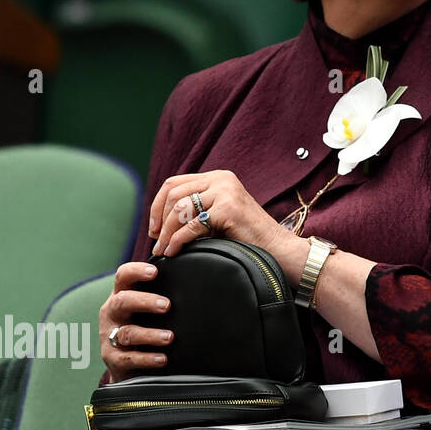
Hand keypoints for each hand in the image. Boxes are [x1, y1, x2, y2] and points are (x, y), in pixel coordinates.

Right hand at [100, 261, 172, 382]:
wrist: (126, 363)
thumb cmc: (142, 325)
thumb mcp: (146, 308)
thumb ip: (161, 294)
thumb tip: (195, 279)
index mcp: (121, 295)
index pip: (122, 277)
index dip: (136, 271)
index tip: (155, 271)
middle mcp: (112, 314)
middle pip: (122, 302)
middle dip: (145, 302)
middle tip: (167, 305)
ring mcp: (110, 336)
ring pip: (128, 333)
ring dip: (150, 335)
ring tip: (170, 337)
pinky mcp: (113, 359)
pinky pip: (129, 358)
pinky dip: (147, 358)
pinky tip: (163, 358)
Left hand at [147, 170, 306, 282]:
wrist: (276, 249)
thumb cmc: (246, 237)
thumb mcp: (217, 215)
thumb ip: (196, 209)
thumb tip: (158, 221)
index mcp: (218, 177)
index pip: (174, 183)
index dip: (157, 206)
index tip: (154, 229)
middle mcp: (221, 179)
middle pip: (173, 193)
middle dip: (159, 220)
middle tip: (156, 241)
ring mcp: (226, 191)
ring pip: (180, 208)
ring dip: (166, 233)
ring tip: (163, 250)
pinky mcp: (228, 208)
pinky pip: (191, 225)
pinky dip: (178, 240)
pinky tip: (174, 252)